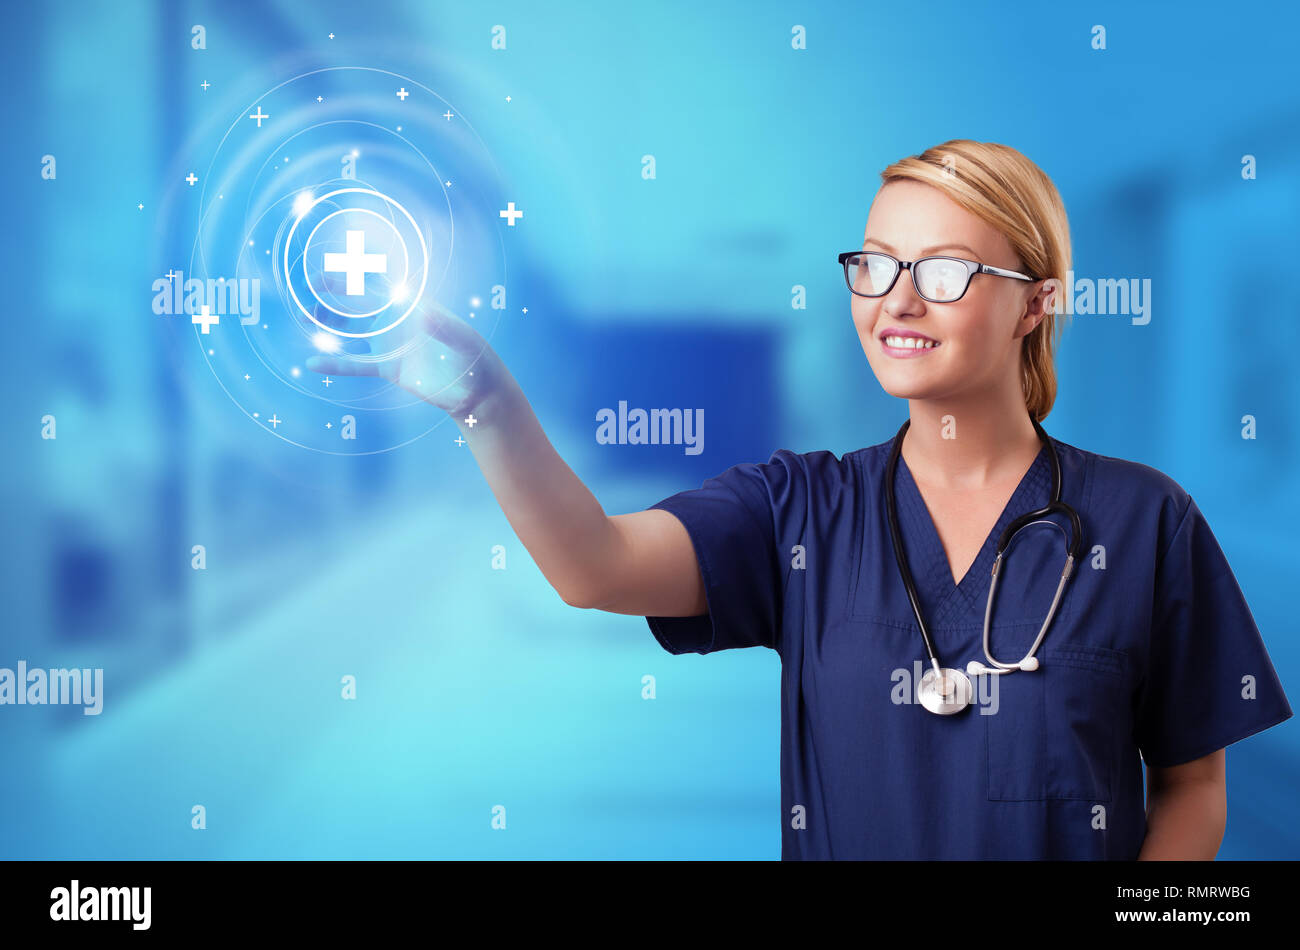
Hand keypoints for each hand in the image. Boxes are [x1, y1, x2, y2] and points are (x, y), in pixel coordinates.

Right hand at [303, 281, 508, 417]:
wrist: (474, 389)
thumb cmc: (473, 356)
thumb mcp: (461, 339)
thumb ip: (443, 326)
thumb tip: (426, 312)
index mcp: (411, 304)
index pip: (378, 283)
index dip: (354, 273)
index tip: (330, 268)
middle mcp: (396, 319)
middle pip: (356, 302)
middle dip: (331, 295)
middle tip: (304, 291)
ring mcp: (389, 343)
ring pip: (351, 329)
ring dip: (327, 324)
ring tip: (304, 320)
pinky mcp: (386, 367)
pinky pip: (356, 365)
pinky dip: (335, 364)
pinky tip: (312, 363)